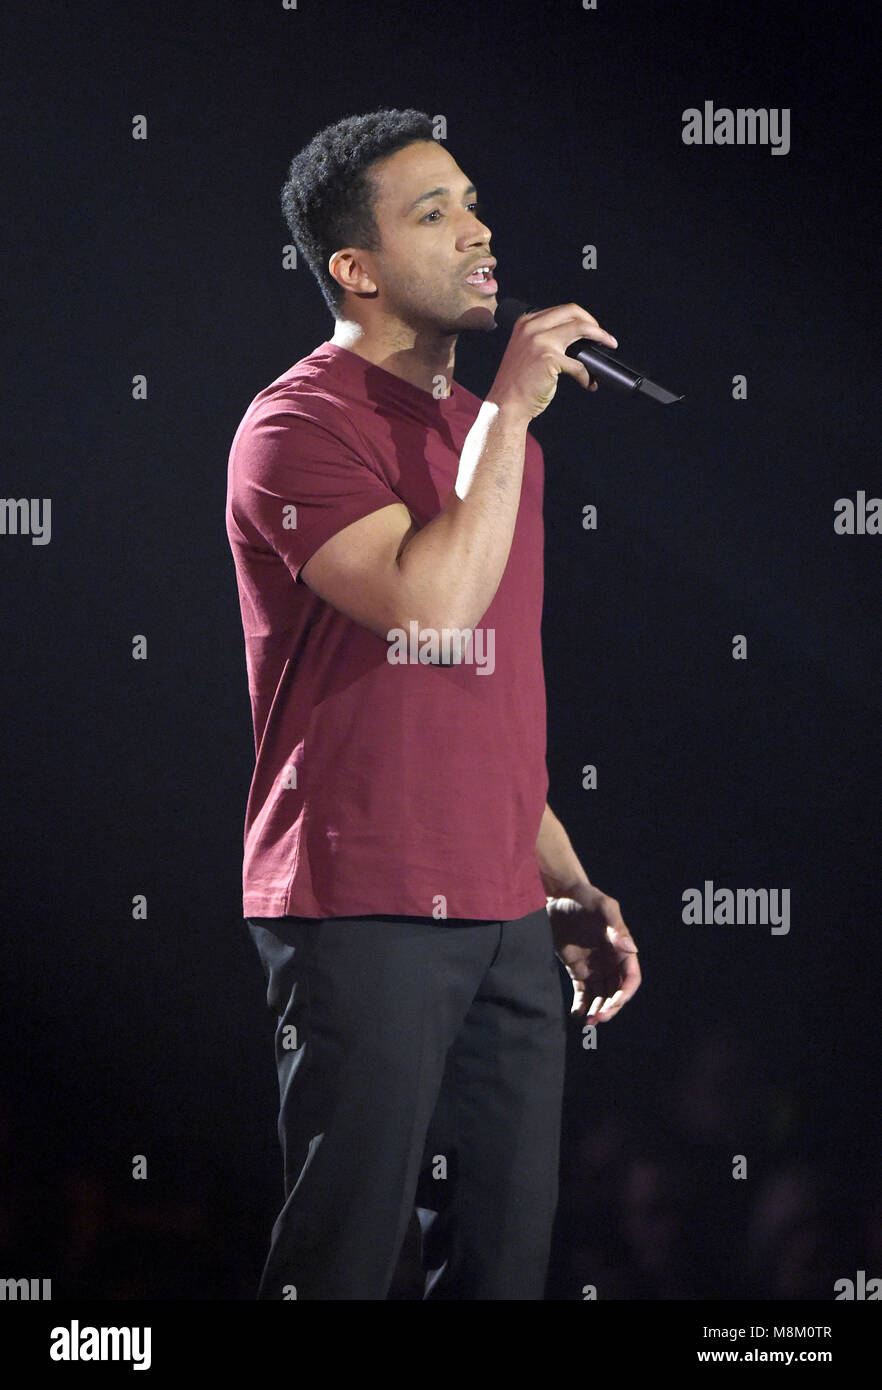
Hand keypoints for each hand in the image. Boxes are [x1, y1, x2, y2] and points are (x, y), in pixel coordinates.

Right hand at [487, 303, 617, 420]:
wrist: (505, 405)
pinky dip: (587, 375)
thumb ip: (543, 338)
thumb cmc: (517, 384)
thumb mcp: (525, 350)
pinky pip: (579, 364)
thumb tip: (575, 339)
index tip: (593, 327)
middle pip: (573, 312)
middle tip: (604, 337)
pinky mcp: (549, 359)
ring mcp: (540, 341)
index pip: (562, 310)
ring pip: (581, 329)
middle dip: (594, 323)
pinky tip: (588, 383)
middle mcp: (532, 327)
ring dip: (601, 337)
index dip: (582, 317)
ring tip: (608, 346)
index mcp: (526, 322)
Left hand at [547, 886, 640, 1022]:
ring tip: (588, 1022)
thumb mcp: (603, 907)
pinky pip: (583, 992)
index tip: (614, 1004)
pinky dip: (581, 1005)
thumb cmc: (586, 898)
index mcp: (622, 950)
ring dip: (597, 1010)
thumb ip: (615, 926)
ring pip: (600, 996)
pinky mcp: (578, 969)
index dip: (624, 994)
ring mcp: (595, 967)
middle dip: (610, 1007)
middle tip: (597, 1018)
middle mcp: (611, 962)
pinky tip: (576, 1014)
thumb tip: (631, 948)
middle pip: (616, 992)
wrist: (561, 896)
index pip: (630, 979)